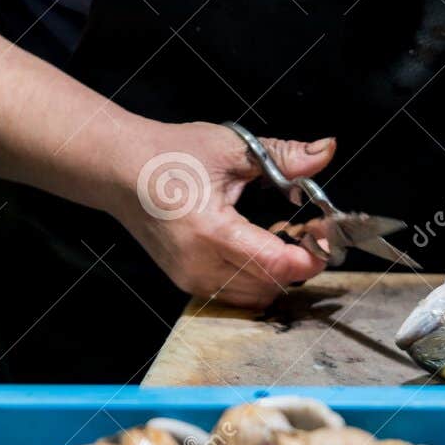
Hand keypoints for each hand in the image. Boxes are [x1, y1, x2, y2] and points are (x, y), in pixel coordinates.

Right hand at [107, 121, 335, 307]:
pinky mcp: (188, 283)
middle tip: (312, 232)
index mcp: (210, 231)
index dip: (310, 257)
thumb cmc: (168, 155)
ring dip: (280, 274)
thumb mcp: (231, 147)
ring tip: (288, 239)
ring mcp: (191, 279)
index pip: (275, 264)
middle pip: (271, 285)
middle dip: (301, 263)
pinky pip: (237, 294)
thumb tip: (326, 150)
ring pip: (257, 296)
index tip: (327, 237)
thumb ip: (284, 156)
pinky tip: (263, 248)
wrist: (117, 169)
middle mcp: (199, 264)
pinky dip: (259, 278)